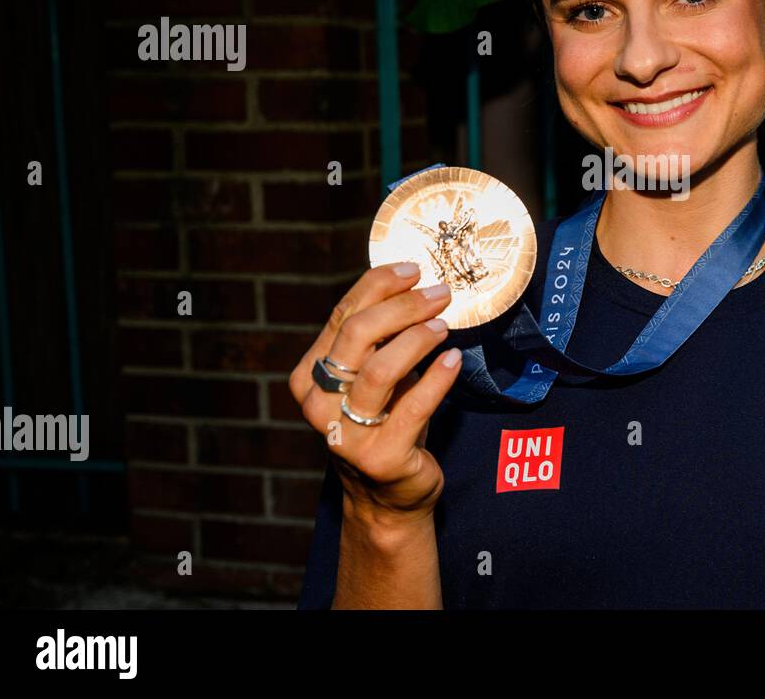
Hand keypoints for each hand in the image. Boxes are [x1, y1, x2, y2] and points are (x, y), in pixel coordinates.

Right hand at [288, 262, 462, 526]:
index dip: (379, 285)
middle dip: (403, 306)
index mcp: (309, 375)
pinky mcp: (380, 458)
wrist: (389, 495)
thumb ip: (379, 338)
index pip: (342, 315)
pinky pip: (412, 407)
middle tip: (440, 294)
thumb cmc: (386, 422)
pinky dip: (437, 379)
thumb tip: (415, 281)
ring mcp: (345, 433)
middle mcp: (319, 403)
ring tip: (444, 326)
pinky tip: (454, 360)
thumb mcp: (373, 377)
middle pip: (357, 335)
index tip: (414, 269)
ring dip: (417, 338)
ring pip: (379, 369)